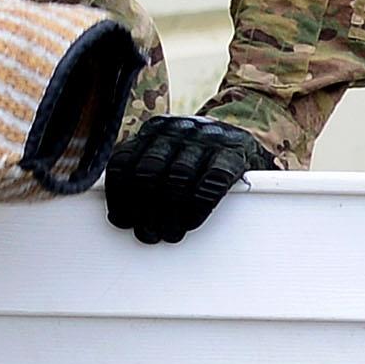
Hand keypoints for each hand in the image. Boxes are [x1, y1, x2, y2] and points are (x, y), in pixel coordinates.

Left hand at [104, 113, 263, 244]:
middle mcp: (179, 129)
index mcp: (155, 129)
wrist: (246, 140)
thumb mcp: (168, 154)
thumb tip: (117, 215)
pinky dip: (197, 208)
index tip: (121, 220)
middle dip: (143, 210)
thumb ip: (142, 171)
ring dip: (169, 215)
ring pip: (177, 179)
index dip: (119, 197)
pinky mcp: (235, 152)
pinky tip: (190, 223)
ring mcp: (208, 138)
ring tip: (168, 234)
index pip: (123, 162)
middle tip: (146, 233)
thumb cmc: (199, 157)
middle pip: (148, 173)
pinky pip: (212, 182)